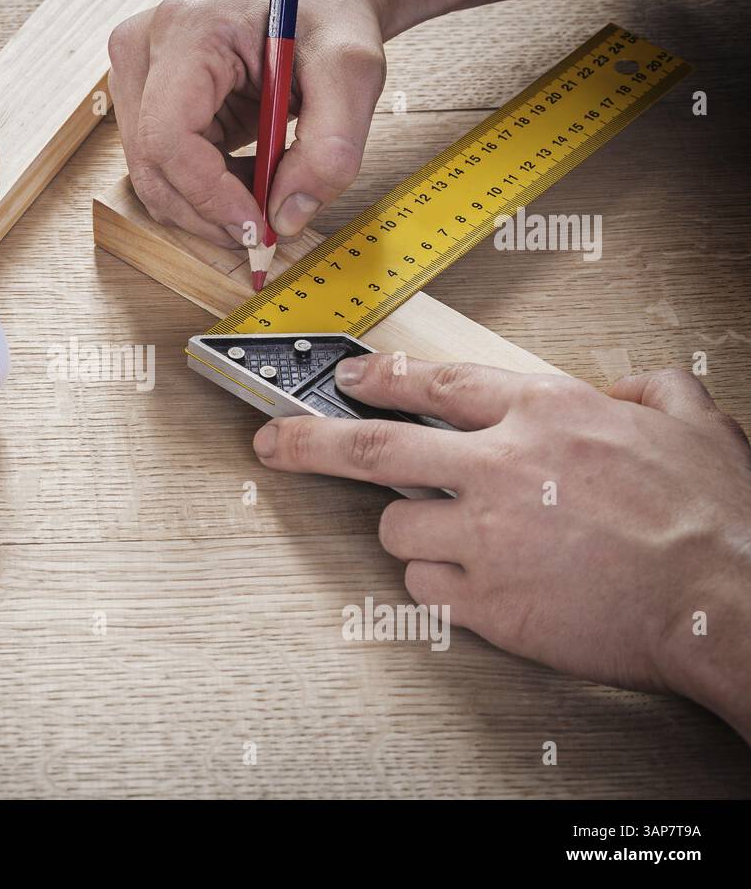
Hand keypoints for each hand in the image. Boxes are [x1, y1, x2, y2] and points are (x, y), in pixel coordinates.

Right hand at [106, 0, 386, 247]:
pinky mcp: (144, 104)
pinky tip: (248, 179)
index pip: (169, 136)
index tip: (258, 226)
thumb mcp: (352, 70)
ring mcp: (136, 79)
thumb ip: (331, 146)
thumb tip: (287, 218)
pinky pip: (165, 173)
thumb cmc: (326, 17)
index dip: (208, 195)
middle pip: (153, 167)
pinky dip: (207, 194)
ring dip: (209, 207)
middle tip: (266, 233)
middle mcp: (143, 52)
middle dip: (209, 213)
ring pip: (154, 179)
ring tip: (266, 192)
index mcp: (185, 31)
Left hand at [252, 355, 750, 739]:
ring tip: (449, 534)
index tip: (345, 378)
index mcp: (544, 413)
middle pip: (371, 448)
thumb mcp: (691, 421)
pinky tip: (475, 580)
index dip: (376, 377)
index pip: (431, 382)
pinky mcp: (487, 600)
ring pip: (395, 526)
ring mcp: (486, 536)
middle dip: (307, 440)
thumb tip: (626, 386)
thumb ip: (648, 390)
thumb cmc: (713, 519)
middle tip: (273, 440)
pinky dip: (437, 582)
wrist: (724, 601)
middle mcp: (501, 467)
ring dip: (408, 528)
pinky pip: (423, 585)